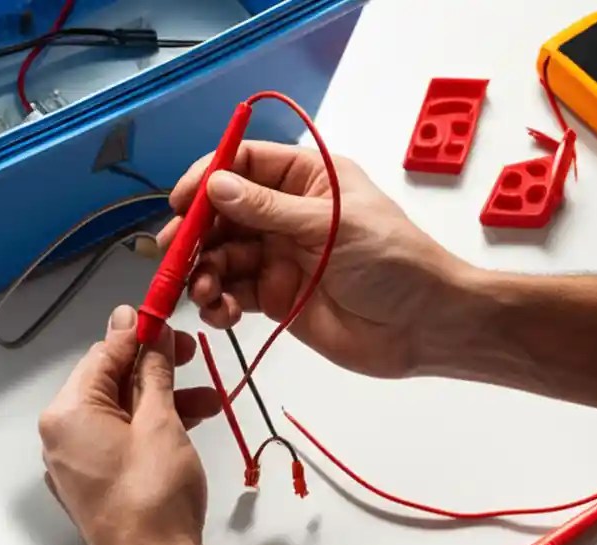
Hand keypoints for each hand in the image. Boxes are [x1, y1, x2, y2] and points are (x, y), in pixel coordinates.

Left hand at [39, 306, 220, 544]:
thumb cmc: (154, 494)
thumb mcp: (161, 421)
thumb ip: (154, 372)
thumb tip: (150, 332)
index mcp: (66, 414)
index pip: (102, 354)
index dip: (139, 332)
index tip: (169, 318)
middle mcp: (60, 437)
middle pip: (108, 383)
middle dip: (154, 367)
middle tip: (193, 355)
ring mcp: (74, 465)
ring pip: (119, 413)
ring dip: (161, 399)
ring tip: (210, 398)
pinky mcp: (93, 486)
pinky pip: (118, 441)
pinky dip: (150, 428)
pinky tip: (190, 425)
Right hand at [160, 141, 472, 377]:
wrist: (425, 326)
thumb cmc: (394, 262)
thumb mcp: (332, 226)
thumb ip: (269, 209)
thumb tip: (216, 186)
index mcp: (307, 180)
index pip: (244, 164)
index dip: (208, 178)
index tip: (181, 201)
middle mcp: (286, 214)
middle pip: (223, 213)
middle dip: (195, 232)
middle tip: (172, 253)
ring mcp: (278, 256)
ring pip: (221, 255)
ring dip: (204, 271)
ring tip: (205, 291)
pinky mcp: (274, 296)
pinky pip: (232, 292)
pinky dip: (218, 302)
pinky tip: (221, 312)